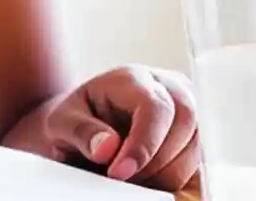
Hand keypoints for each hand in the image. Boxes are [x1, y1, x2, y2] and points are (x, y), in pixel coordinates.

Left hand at [42, 65, 199, 190]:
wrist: (84, 124)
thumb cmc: (75, 119)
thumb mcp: (62, 122)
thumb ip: (82, 131)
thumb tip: (108, 148)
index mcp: (132, 78)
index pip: (155, 106)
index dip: (143, 143)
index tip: (119, 172)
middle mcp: (166, 87)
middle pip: (186, 123)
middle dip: (155, 159)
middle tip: (121, 176)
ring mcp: (185, 109)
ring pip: (194, 148)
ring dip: (163, 172)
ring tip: (128, 175)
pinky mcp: (192, 134)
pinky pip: (194, 164)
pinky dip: (170, 177)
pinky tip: (143, 176)